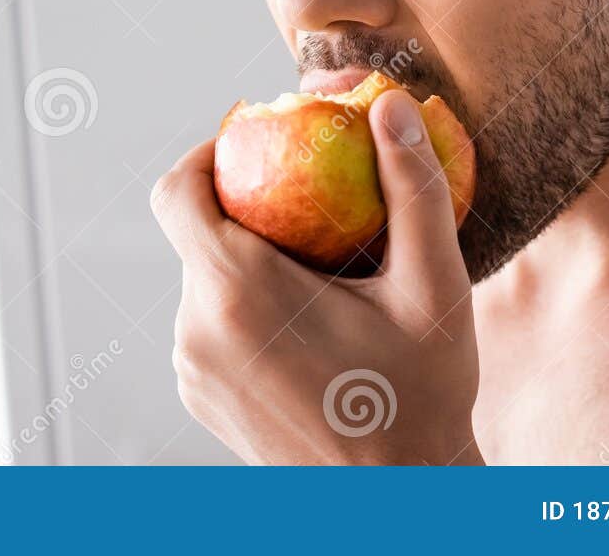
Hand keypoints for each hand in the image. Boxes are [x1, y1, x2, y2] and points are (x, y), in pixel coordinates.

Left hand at [152, 88, 481, 464]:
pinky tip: (308, 322)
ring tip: (321, 270)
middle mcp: (196, 331)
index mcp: (237, 292)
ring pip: (203, 279)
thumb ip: (412, 188)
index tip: (260, 145)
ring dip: (248, 259)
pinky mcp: (199, 397)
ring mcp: (191, 370)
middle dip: (248, 206)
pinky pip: (208, 323)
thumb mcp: (432, 288)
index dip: (208, 153)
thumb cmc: (421, 397)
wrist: (395, 505)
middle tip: (315, 204)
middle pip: (196, 233)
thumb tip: (389, 104)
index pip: (176, 191)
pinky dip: (244, 305)